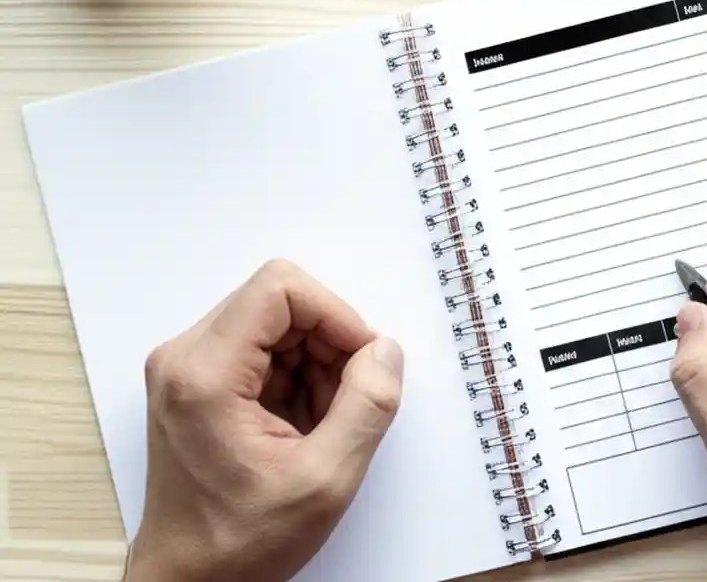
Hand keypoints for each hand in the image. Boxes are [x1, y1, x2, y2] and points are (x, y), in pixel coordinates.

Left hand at [124, 259, 403, 581]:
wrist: (191, 580)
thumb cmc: (239, 543)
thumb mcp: (325, 480)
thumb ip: (367, 406)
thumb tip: (385, 351)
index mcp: (204, 375)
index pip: (280, 289)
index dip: (336, 315)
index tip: (363, 360)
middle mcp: (185, 359)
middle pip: (280, 303)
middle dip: (330, 344)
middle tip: (347, 402)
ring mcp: (188, 369)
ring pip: (277, 325)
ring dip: (318, 363)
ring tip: (324, 423)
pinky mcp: (199, 382)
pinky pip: (264, 350)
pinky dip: (299, 378)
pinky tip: (305, 425)